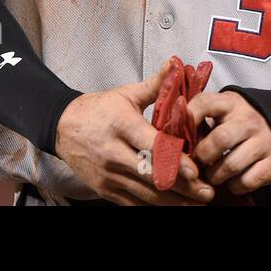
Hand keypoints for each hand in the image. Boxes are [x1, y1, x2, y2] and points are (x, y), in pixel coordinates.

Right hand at [54, 59, 215, 205]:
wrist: (63, 128)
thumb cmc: (100, 109)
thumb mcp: (126, 94)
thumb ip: (155, 84)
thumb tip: (176, 64)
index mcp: (121, 125)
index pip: (150, 146)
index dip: (173, 160)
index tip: (195, 170)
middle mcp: (113, 153)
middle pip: (151, 176)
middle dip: (182, 187)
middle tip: (207, 193)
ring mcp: (108, 175)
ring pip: (144, 195)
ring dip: (173, 202)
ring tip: (198, 205)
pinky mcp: (105, 190)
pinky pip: (133, 204)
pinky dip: (155, 207)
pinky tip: (175, 206)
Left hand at [187, 90, 270, 194]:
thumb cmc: (240, 121)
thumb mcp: (223, 110)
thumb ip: (201, 117)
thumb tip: (170, 134)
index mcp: (231, 103)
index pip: (205, 103)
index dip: (188, 117)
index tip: (178, 132)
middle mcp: (249, 120)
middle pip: (220, 140)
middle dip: (203, 156)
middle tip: (199, 161)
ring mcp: (264, 141)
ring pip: (231, 165)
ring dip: (216, 175)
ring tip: (213, 173)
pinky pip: (246, 181)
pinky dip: (234, 186)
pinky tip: (232, 180)